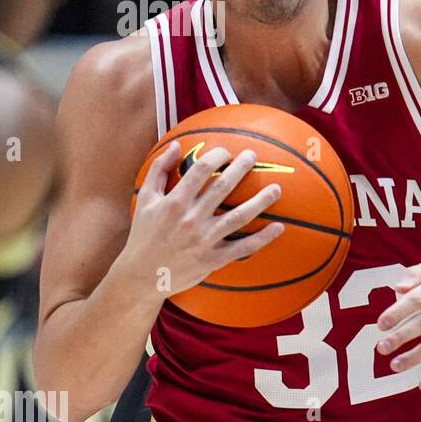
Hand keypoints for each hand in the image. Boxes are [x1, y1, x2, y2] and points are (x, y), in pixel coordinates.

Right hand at [124, 141, 284, 295]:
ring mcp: (205, 240)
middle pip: (224, 187)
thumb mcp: (146, 200)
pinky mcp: (214, 259)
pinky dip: (262, 238)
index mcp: (175, 202)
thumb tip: (177, 145)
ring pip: (240, 216)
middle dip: (241, 168)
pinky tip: (279, 227)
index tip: (227, 152)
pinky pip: (243, 248)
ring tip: (277, 189)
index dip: (217, 156)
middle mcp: (191, 219)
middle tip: (253, 156)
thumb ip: (159, 170)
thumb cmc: (144, 234)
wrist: (141, 276)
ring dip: (261, 201)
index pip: (201, 170)